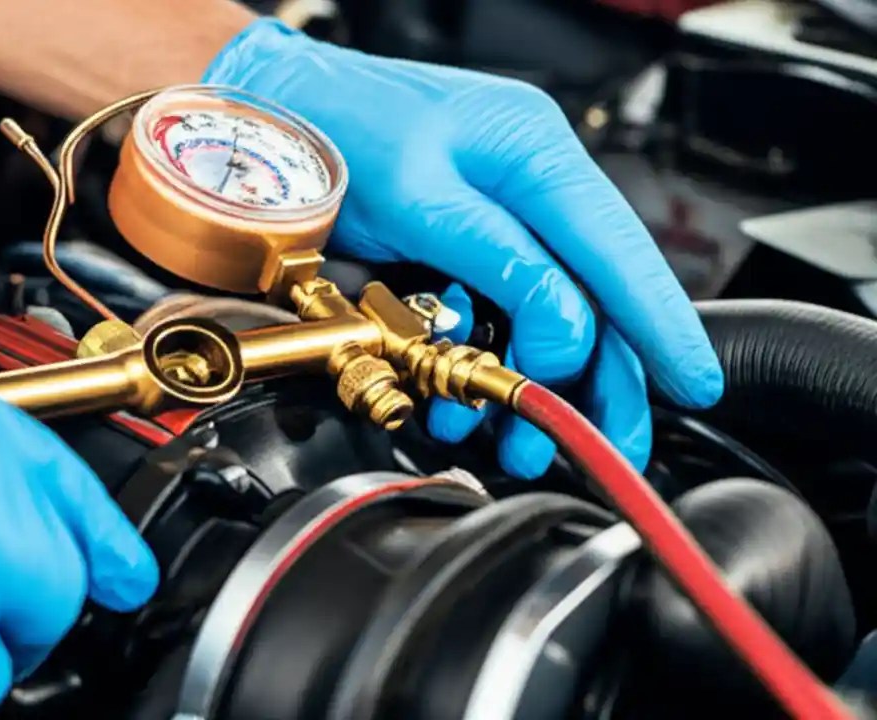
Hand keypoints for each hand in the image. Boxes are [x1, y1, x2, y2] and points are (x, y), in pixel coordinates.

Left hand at [205, 19, 723, 477]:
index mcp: (534, 155)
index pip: (619, 252)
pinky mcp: (458, 244)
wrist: (259, 129)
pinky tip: (464, 396)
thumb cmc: (328, 130)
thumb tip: (564, 331)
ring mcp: (493, 214)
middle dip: (596, 380)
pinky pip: (496, 311)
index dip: (659, 326)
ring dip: (531, 382)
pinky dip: (486, 360)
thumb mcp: (420, 198)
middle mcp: (526, 184)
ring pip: (543, 313)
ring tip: (510, 436)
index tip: (691, 384)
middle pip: (592, 294)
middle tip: (602, 444)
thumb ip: (502, 264)